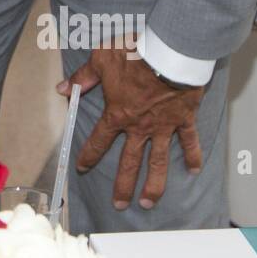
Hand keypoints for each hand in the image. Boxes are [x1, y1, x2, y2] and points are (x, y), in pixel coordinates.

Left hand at [57, 40, 205, 210]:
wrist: (169, 52)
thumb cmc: (134, 53)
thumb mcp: (101, 59)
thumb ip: (83, 77)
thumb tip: (62, 88)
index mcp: (118, 114)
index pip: (99, 140)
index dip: (89, 155)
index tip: (82, 169)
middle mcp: (140, 126)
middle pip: (129, 162)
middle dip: (123, 185)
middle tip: (119, 205)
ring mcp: (163, 126)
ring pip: (158, 162)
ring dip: (154, 184)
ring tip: (149, 203)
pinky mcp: (184, 119)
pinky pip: (189, 141)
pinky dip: (193, 156)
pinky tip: (194, 172)